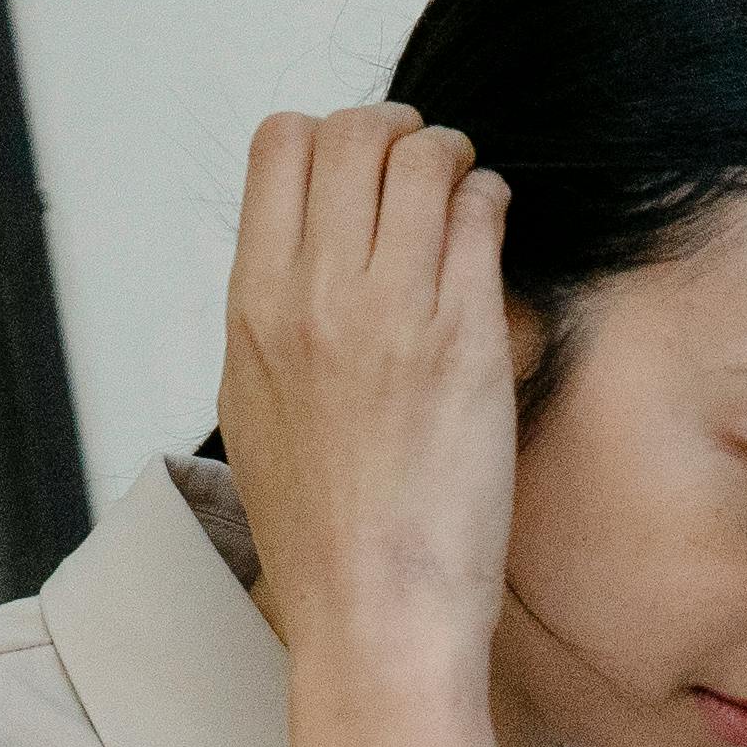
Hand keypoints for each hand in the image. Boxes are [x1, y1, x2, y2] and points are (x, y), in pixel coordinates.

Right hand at [218, 104, 519, 746]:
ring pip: (423, 157)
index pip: (279, 147)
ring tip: (466, 194)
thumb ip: (274, 320)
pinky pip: (482, 212)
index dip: (326, 138)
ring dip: (452, 159)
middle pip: (350, 132)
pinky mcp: (464, 337)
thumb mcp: (257, 410)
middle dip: (395, 132)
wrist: (372, 614)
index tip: (358, 170)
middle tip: (424, 162)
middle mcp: (313, 295)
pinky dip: (491, 201)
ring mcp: (390, 311)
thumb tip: (305, 259)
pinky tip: (494, 231)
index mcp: (252, 307)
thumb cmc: (324, 536)